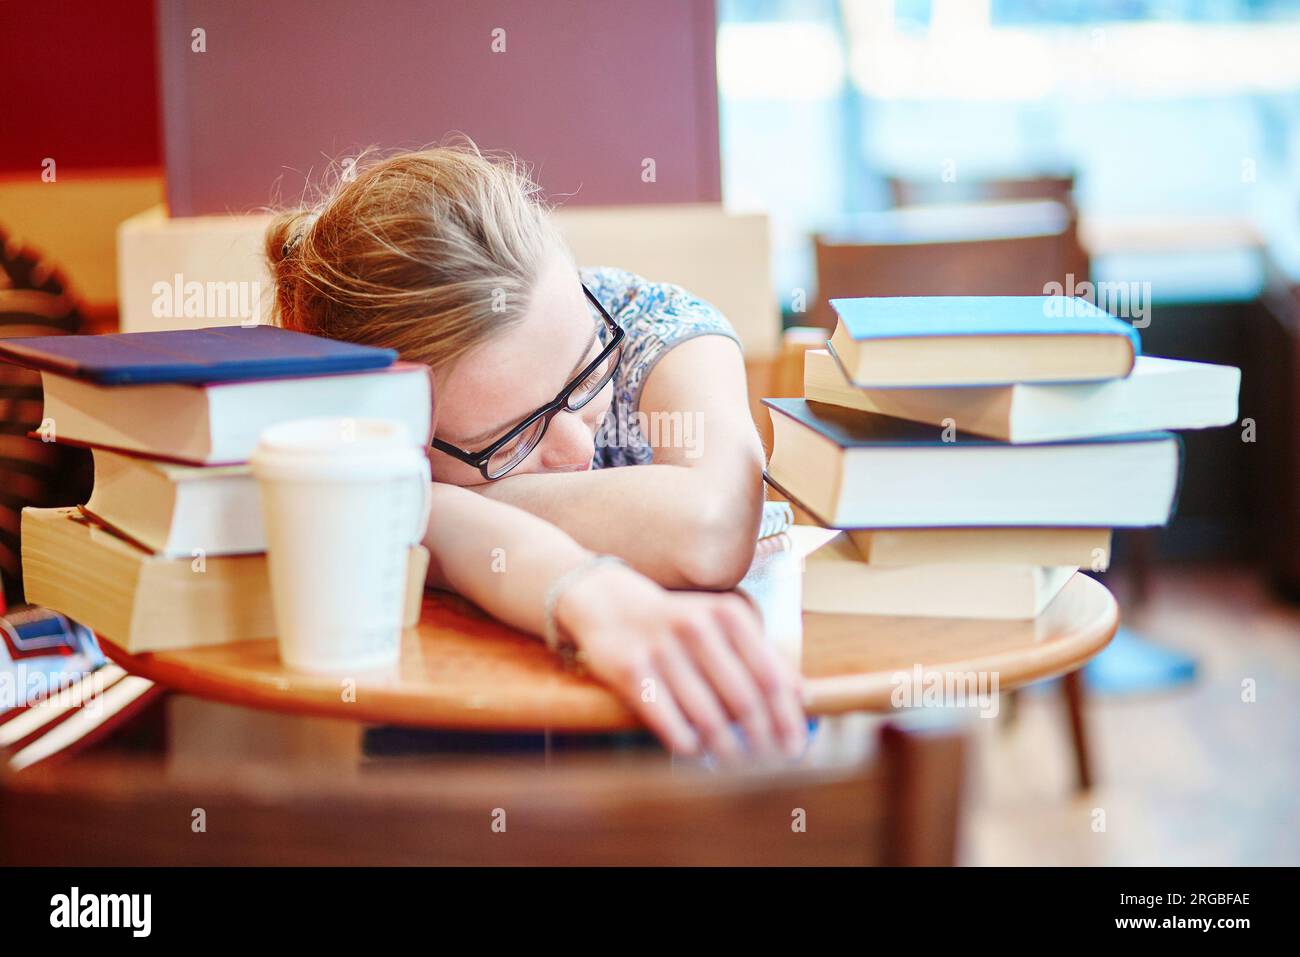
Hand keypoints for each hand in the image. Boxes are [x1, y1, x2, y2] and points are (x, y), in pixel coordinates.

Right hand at [554, 564, 807, 761]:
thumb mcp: (722, 625)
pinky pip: (670, 723)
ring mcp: (661, 648)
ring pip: (708, 718)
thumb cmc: (679, 623)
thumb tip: (802, 697)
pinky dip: (688, 744)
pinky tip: (696, 750)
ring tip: (734, 761)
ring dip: (726, 748)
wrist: (610, 604)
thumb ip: (761, 655)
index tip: (794, 747)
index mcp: (727, 614)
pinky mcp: (630, 671)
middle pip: (744, 700)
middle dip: (761, 739)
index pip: (770, 677)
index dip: (786, 719)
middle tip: (767, 762)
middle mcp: (696, 626)